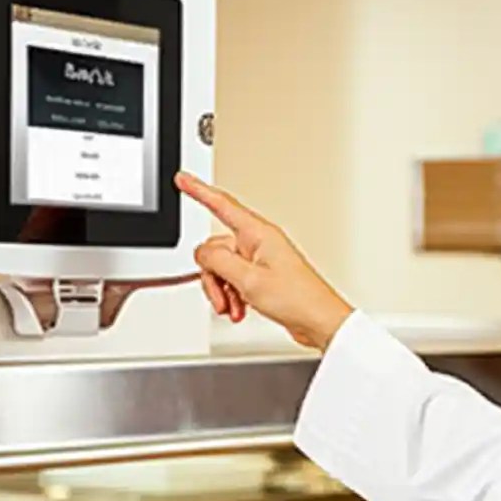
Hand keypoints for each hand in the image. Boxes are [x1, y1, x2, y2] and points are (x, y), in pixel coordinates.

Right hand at [176, 171, 354, 349]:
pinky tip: (241, 309)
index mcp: (258, 234)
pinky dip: (232, 296)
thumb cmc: (297, 298)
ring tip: (234, 307)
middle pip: (216, 248)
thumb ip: (218, 261)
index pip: (222, 204)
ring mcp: (261, 260)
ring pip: (223, 268)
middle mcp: (259, 243)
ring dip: (223, 291)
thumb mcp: (248, 279)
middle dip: (213, 276)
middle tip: (223, 297)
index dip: (199, 191)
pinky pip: (234, 280)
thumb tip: (202, 252)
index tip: (182, 179)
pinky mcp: (263, 276)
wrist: (318, 321)